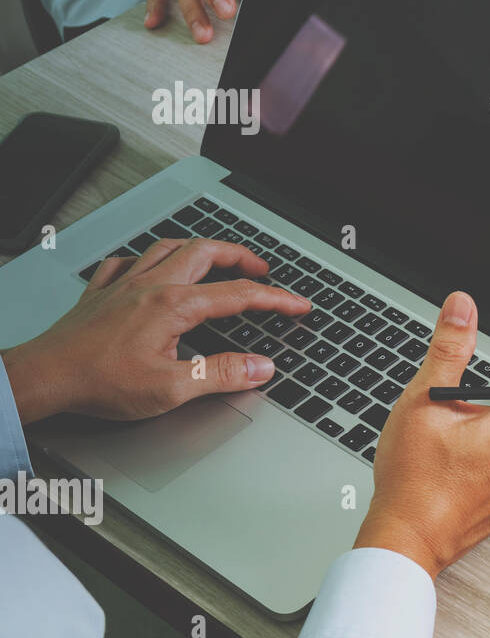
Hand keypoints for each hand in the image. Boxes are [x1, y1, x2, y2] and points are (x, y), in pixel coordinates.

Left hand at [1, 239, 309, 423]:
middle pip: (206, 252)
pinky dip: (147, 259)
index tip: (297, 305)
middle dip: (241, 256)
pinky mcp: (101, 294)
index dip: (275, 298)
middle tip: (262, 268)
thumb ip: (221, 374)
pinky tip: (149, 268)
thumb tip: (260, 366)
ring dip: (200, 248)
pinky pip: (127, 262)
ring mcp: (124, 285)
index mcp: (174, 306)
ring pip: (170, 248)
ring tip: (217, 256)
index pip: (239, 294)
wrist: (43, 377)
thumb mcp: (170, 389)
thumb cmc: (98, 383)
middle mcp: (151, 286)